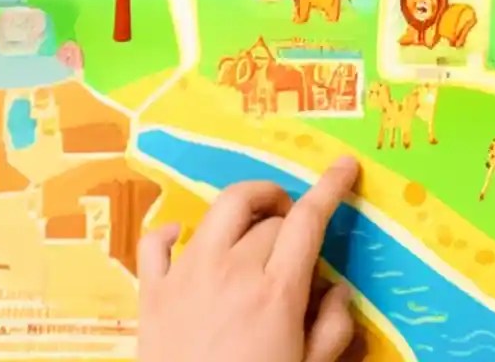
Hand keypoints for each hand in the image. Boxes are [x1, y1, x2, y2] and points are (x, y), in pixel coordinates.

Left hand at [137, 157, 360, 361]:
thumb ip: (333, 326)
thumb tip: (337, 289)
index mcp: (276, 291)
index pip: (308, 218)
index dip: (330, 187)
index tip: (343, 167)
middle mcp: (232, 271)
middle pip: (270, 217)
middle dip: (290, 219)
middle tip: (295, 242)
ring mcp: (186, 276)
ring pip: (220, 210)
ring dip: (246, 207)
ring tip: (256, 224)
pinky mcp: (151, 292)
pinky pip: (156, 241)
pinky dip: (173, 232)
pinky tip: (189, 242)